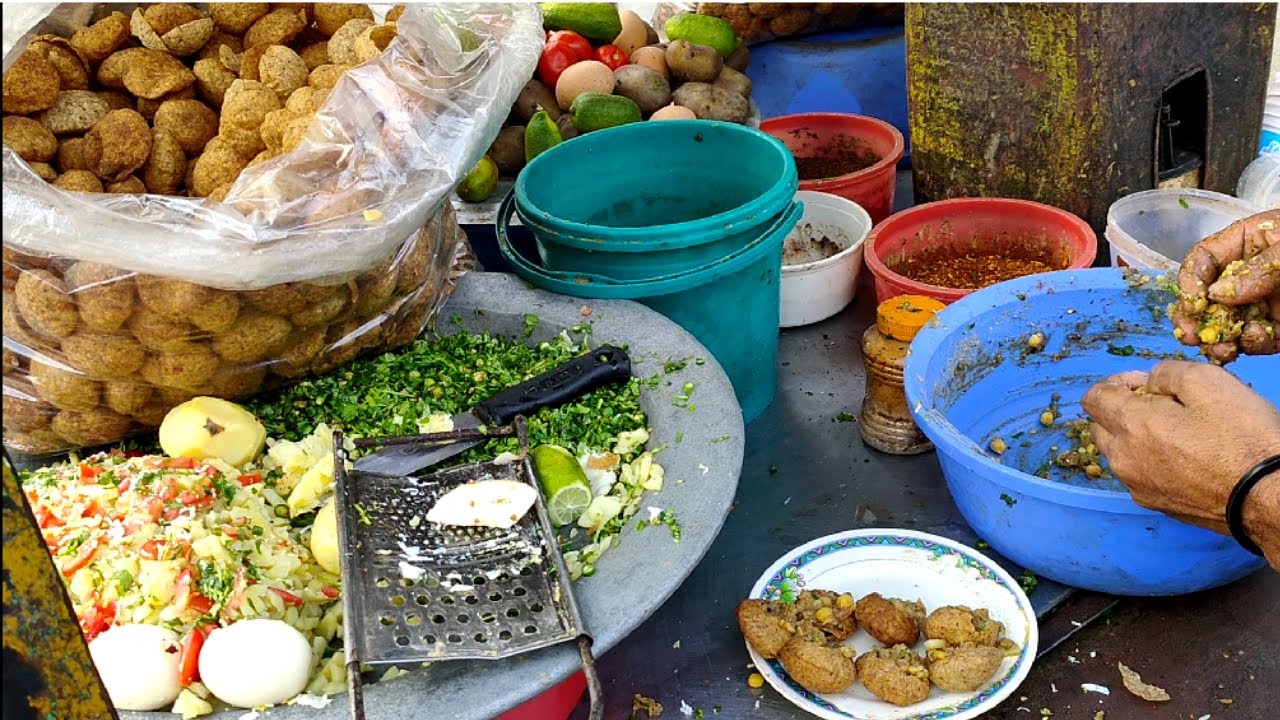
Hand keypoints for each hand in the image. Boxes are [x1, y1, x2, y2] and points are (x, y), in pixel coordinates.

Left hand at [1081, 360, 1279, 534]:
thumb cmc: (1241, 436)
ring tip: (1180, 431)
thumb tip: (1150, 382)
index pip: (1093, 398)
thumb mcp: (1207, 381)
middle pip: (1102, 427)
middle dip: (1124, 409)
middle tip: (1166, 405)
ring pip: (1121, 453)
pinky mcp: (1158, 506)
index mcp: (1129, 426)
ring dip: (1137, 437)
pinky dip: (1153, 461)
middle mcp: (1124, 460)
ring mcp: (1139, 487)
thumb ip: (1166, 373)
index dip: (1115, 382)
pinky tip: (1188, 458)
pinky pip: (1142, 475)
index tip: (1145, 383)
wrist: (1271, 498)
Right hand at [1172, 209, 1279, 362]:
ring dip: (1216, 341)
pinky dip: (1250, 345)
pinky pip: (1255, 341)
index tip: (1192, 303)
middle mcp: (1247, 275)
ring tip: (1219, 351)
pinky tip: (1254, 339)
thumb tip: (1217, 295)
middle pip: (1205, 297)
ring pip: (1226, 325)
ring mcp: (1262, 303)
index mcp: (1246, 243)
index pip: (1201, 259)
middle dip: (1193, 318)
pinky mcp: (1278, 329)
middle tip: (1190, 336)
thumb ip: (1257, 268)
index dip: (1189, 281)